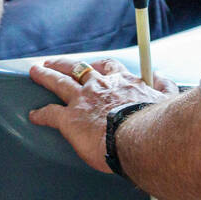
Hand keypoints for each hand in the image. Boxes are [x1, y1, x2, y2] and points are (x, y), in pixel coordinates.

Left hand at [29, 57, 179, 172]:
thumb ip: (164, 86)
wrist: (142, 137)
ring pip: (59, 83)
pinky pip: (51, 114)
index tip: (95, 67)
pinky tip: (33, 115)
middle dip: (65, 64)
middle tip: (54, 62)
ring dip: (46, 76)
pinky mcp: (70, 119)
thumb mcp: (167, 98)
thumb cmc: (156, 122)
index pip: (108, 68)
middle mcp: (100, 87)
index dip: (99, 67)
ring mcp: (83, 101)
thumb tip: (163, 77)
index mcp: (123, 82)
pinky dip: (41, 114)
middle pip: (78, 68)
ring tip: (36, 71)